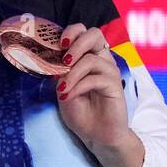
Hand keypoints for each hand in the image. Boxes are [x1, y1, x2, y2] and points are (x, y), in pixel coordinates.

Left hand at [56, 22, 143, 166]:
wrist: (96, 134)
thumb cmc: (80, 110)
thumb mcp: (62, 88)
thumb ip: (59, 72)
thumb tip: (51, 59)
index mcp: (89, 56)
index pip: (84, 31)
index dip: (71, 32)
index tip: (58, 44)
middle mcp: (102, 59)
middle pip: (94, 34)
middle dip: (75, 44)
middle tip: (63, 60)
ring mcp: (110, 72)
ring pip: (91, 59)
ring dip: (71, 73)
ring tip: (62, 89)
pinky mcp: (115, 86)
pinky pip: (95, 78)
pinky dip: (77, 86)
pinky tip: (69, 96)